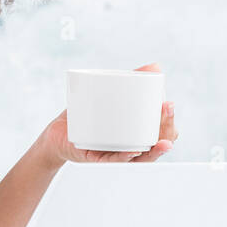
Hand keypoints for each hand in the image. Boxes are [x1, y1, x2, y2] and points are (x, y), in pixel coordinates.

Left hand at [39, 62, 178, 165]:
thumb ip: (129, 81)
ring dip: (154, 151)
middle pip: (156, 146)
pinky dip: (124, 157)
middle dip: (167, 132)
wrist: (56, 133)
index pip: (163, 132)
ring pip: (141, 158)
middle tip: (166, 110)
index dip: (170, 122)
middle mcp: (130, 147)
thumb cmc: (86, 114)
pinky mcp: (97, 159)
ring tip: (162, 142)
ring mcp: (115, 154)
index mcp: (137, 134)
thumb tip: (155, 66)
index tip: (169, 103)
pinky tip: (133, 152)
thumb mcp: (108, 94)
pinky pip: (113, 160)